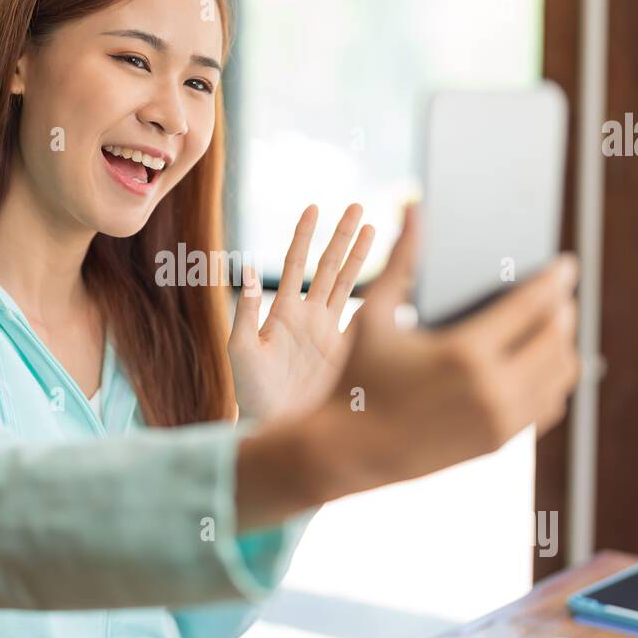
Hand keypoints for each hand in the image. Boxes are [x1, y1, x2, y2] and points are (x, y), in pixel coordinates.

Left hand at [228, 204, 374, 423]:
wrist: (276, 431)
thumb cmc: (252, 393)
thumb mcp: (242, 350)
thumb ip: (246, 312)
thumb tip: (245, 269)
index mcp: (284, 313)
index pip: (294, 264)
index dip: (304, 236)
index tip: (314, 208)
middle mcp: (310, 317)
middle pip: (329, 266)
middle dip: (342, 236)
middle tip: (356, 206)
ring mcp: (332, 333)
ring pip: (350, 285)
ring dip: (361, 257)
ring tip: (373, 227)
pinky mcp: (349, 352)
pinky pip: (367, 319)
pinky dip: (381, 298)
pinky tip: (395, 277)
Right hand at [309, 203, 581, 498]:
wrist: (349, 450)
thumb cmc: (356, 377)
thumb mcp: (373, 315)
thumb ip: (401, 260)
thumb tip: (412, 206)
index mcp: (464, 352)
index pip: (532, 305)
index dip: (554, 279)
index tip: (565, 263)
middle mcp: (491, 389)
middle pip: (555, 337)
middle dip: (563, 309)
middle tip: (559, 293)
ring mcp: (499, 420)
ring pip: (559, 374)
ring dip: (563, 345)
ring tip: (554, 325)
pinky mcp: (498, 442)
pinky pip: (547, 405)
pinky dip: (552, 380)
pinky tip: (540, 362)